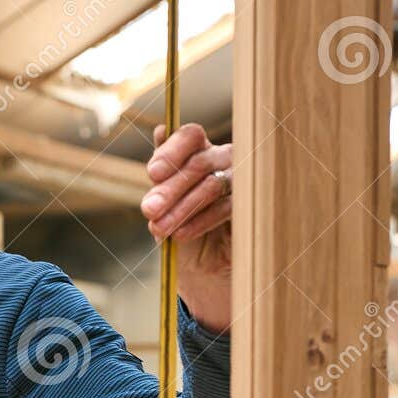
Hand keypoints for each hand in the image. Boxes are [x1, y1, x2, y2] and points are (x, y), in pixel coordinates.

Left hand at [142, 122, 231, 333]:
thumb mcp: (163, 200)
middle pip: (198, 163)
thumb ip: (162, 171)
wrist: (201, 266)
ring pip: (211, 185)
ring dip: (181, 207)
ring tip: (159, 228)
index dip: (171, 151)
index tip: (152, 174)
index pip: (190, 135)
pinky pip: (225, 208)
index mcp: (198, 151)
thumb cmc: (180, 225)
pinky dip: (200, 222)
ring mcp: (238, 181)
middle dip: (170, 188)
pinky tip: (181, 235)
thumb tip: (160, 130)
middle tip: (148, 209)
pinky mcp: (248, 205)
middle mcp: (220, 159)